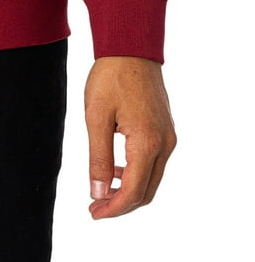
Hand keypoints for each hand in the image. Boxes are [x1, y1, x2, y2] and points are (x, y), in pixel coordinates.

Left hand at [84, 56, 175, 219]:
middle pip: (147, 191)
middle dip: (121, 205)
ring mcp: (168, 137)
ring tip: (102, 191)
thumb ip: (98, 157)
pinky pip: (155, 163)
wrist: (131, 47)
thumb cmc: (111, 77)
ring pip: (152, 179)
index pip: (134, 191)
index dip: (113, 208)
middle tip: (95, 209)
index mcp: (147, 142)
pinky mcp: (166, 130)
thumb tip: (98, 193)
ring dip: (130, 191)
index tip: (93, 213)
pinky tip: (117, 169)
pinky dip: (137, 174)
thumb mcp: (96, 116)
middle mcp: (164, 144)